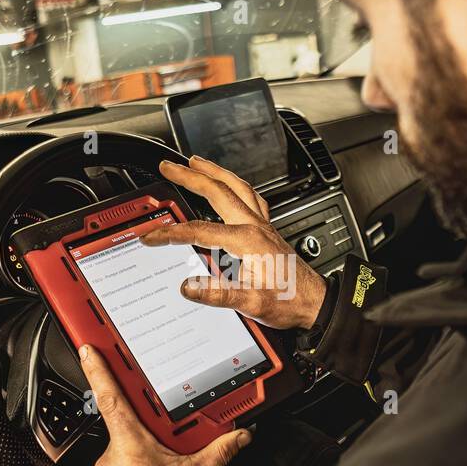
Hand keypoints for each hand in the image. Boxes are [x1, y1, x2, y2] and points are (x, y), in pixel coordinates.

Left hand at [81, 344, 251, 465]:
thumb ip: (220, 450)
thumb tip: (239, 435)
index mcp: (130, 442)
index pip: (111, 395)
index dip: (97, 370)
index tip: (88, 350)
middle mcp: (110, 456)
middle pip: (127, 431)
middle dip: (148, 440)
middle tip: (165, 456)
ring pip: (122, 458)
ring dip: (140, 463)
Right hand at [142, 156, 327, 329]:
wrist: (315, 302)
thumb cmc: (289, 301)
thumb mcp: (251, 304)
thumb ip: (218, 295)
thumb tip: (188, 287)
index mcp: (247, 240)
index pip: (199, 231)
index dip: (171, 233)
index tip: (151, 236)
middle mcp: (256, 226)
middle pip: (218, 190)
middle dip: (190, 175)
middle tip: (168, 166)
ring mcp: (263, 225)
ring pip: (237, 186)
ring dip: (214, 171)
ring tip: (195, 161)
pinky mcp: (268, 230)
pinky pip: (250, 196)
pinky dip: (235, 184)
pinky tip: (230, 185)